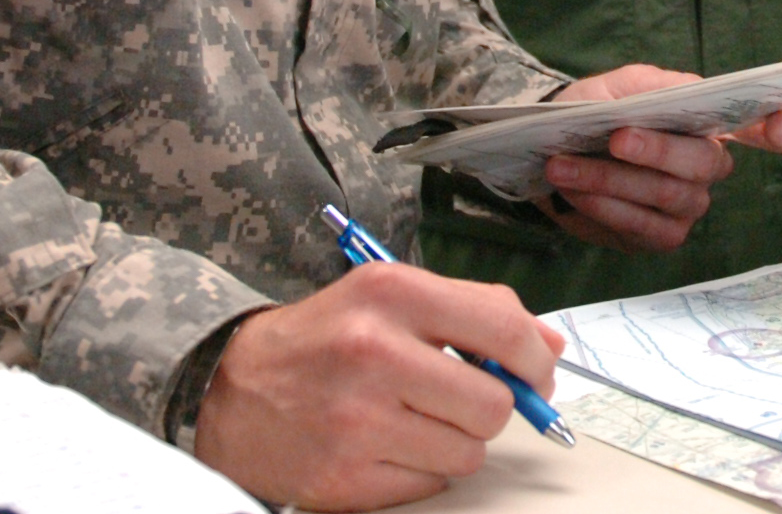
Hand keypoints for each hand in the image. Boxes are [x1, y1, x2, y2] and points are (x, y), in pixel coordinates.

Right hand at [194, 264, 561, 509]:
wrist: (232, 390)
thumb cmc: (324, 340)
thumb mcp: (391, 297)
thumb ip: (475, 312)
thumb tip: (549, 347)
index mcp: (392, 293)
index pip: (503, 328)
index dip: (535, 359)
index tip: (537, 373)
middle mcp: (374, 352)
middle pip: (492, 405)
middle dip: (490, 410)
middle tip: (465, 402)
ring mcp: (357, 420)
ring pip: (466, 455)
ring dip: (453, 444)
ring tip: (414, 420)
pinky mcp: (345, 477)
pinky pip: (428, 487)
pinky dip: (418, 473)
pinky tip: (386, 445)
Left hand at [542, 65, 781, 251]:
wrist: (552, 149)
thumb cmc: (597, 111)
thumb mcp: (620, 86)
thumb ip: (654, 87)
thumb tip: (688, 92)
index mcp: (709, 125)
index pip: (761, 128)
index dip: (779, 129)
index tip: (781, 126)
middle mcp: (708, 168)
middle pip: (704, 165)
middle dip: (657, 151)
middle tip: (615, 138)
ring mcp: (687, 207)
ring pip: (666, 197)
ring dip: (611, 179)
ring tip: (564, 164)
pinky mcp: (658, 238)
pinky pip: (640, 227)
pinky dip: (603, 206)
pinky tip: (574, 188)